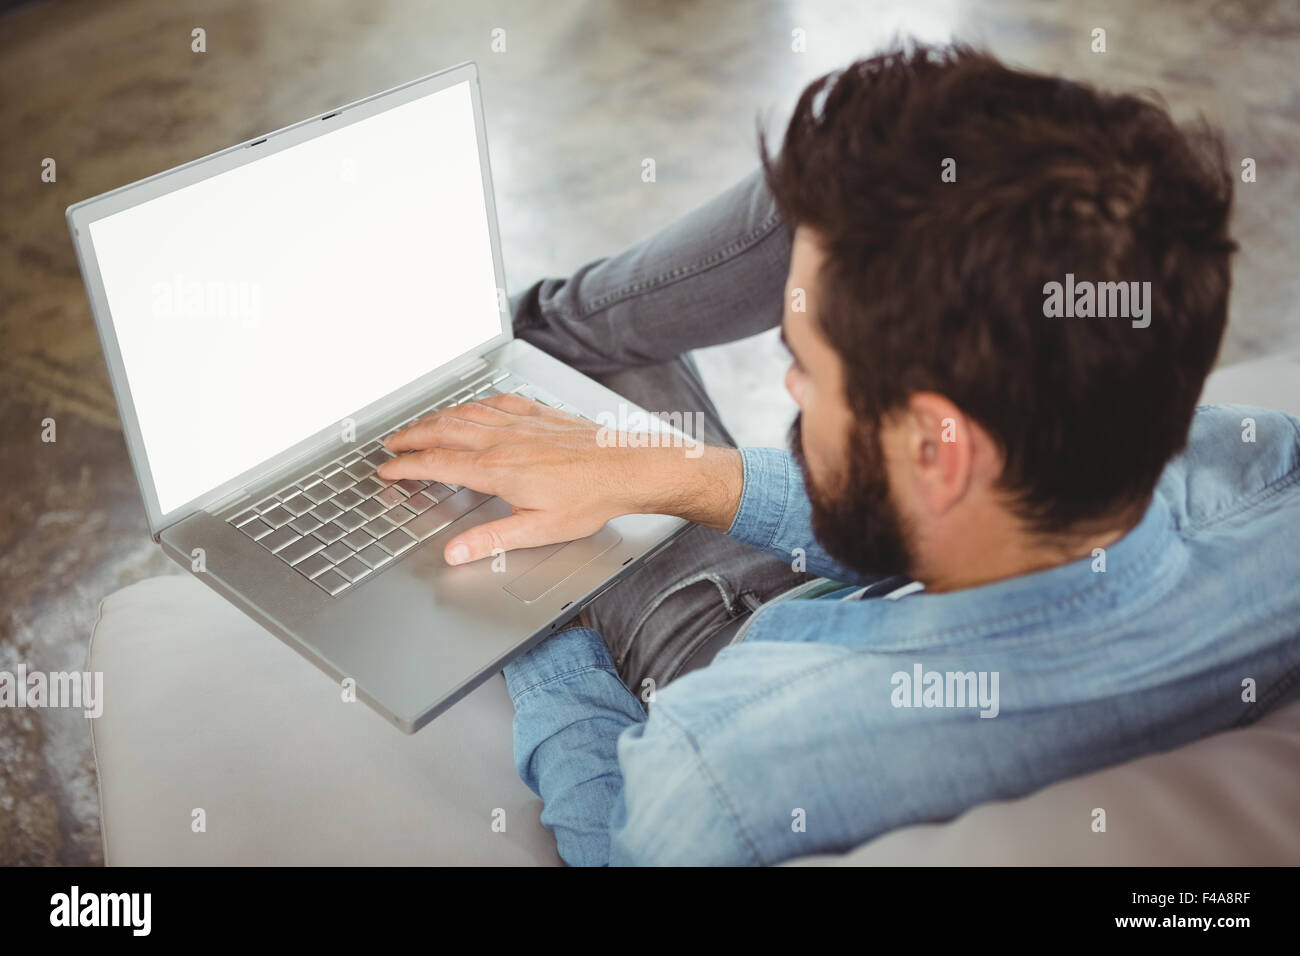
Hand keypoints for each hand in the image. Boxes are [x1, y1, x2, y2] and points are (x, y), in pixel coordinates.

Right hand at [377, 394, 741, 564]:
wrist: (628, 467)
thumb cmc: (591, 498)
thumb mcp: (538, 530)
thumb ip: (491, 540)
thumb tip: (455, 554)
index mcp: (497, 469)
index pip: (437, 465)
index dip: (406, 467)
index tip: (386, 469)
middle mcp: (503, 439)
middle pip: (442, 431)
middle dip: (410, 436)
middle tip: (391, 443)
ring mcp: (520, 422)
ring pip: (465, 413)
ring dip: (435, 419)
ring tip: (419, 426)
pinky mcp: (538, 413)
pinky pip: (494, 402)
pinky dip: (471, 405)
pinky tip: (471, 408)